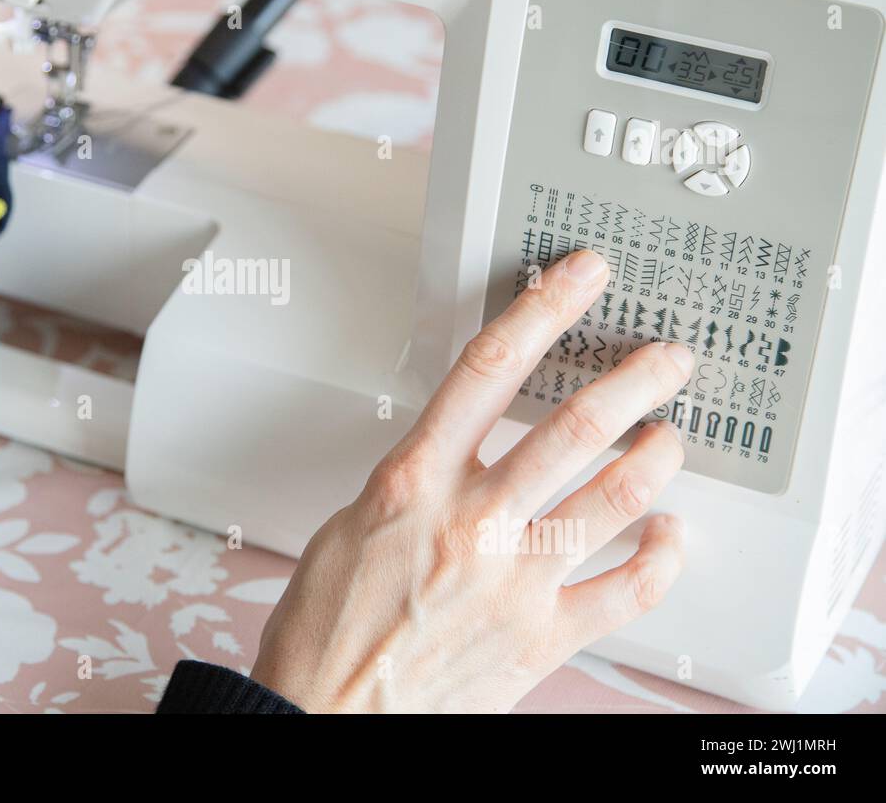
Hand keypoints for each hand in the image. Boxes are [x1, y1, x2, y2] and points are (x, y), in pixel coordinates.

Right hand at [251, 249, 691, 711]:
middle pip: (572, 427)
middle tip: (666, 360)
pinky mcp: (541, 638)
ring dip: (654, 458)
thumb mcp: (353, 522)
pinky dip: (660, 558)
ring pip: (613, 498)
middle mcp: (471, 523)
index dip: (542, 311)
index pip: (487, 370)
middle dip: (633, 381)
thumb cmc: (326, 626)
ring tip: (669, 437)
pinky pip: (625, 591)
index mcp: (413, 483)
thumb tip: (456, 448)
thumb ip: (414, 479)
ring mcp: (514, 581)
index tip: (577, 280)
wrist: (325, 714)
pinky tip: (669, 535)